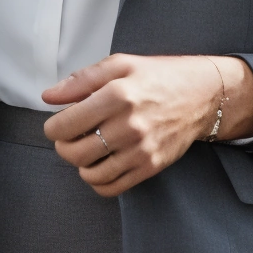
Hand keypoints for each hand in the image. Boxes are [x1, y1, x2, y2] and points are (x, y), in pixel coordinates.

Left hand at [40, 54, 252, 197]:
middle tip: (70, 137)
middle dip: (64, 146)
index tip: (58, 123)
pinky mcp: (151, 166)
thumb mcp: (121, 64)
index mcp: (118, 94)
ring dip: (81, 164)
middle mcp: (129, 125)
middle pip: (74, 153)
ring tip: (88, 149)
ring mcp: (142, 149)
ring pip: (90, 174)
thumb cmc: (159, 76)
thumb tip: (48, 96)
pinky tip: (101, 164)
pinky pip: (112, 187)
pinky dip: (98, 181)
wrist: (204, 95)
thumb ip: (81, 80)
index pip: (64, 126)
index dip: (53, 127)